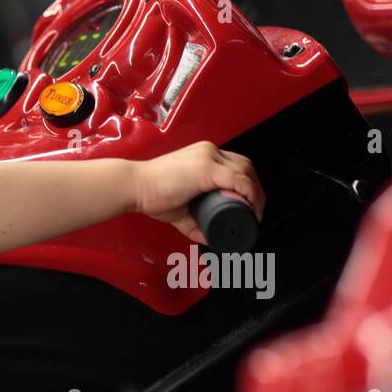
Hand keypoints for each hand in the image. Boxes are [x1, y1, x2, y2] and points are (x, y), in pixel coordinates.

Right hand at [134, 141, 263, 243]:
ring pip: (246, 171)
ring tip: (254, 212)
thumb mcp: (180, 210)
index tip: (250, 204)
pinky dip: (249, 194)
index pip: (237, 165)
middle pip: (246, 166)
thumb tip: (209, 239)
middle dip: (256, 189)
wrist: (135, 186)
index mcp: (204, 156)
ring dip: (256, 193)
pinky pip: (238, 179)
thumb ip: (194, 222)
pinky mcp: (206, 169)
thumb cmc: (152, 194)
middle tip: (255, 211)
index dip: (248, 185)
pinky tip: (249, 207)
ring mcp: (208, 158)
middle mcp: (209, 152)